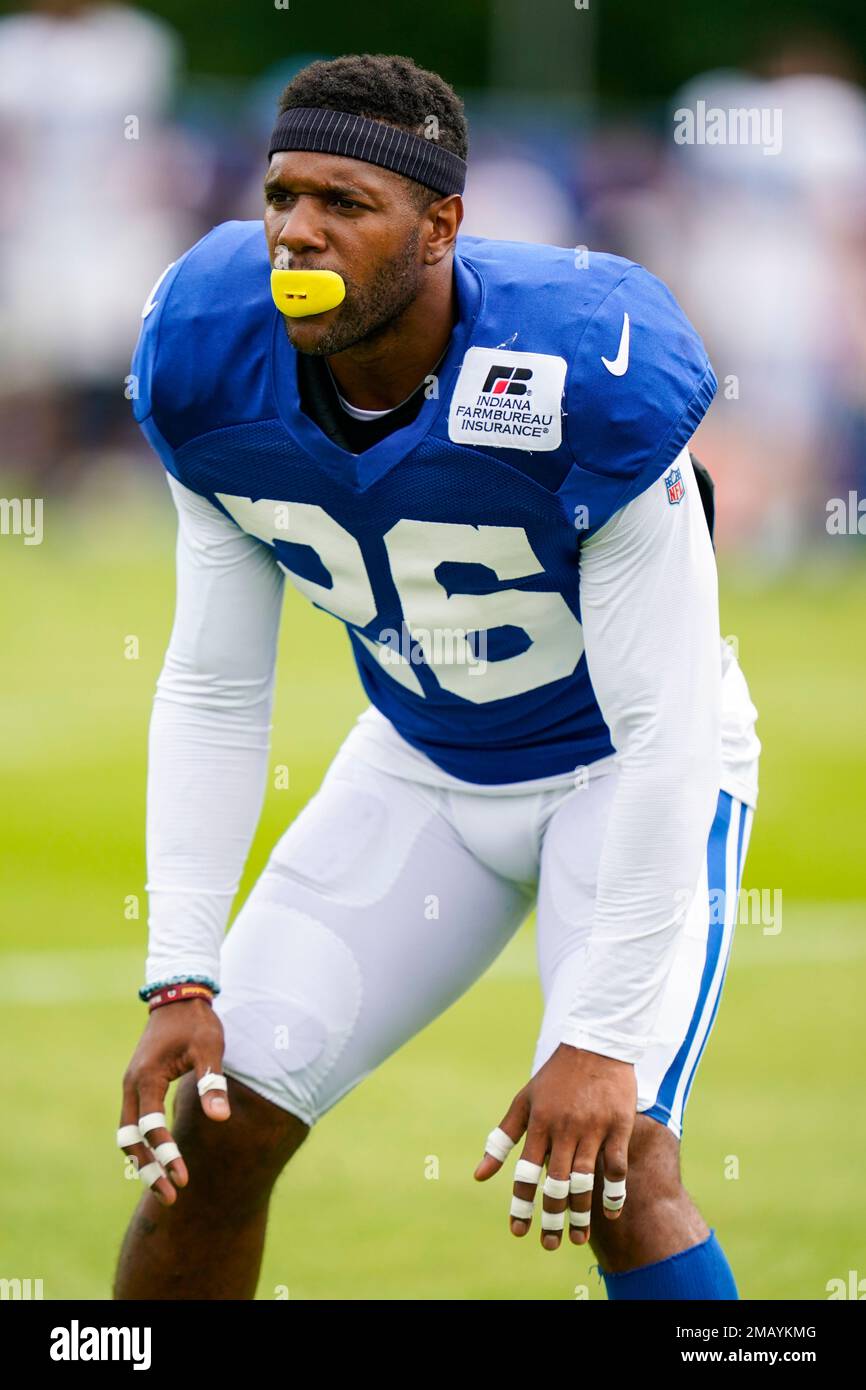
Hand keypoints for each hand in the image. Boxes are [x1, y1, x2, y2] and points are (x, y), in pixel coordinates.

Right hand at [117, 998, 229, 1205]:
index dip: (166, 1155)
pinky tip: (160, 1160)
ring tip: (164, 1187)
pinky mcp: (139, 1086)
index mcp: (146, 1078)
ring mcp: (132, 1087)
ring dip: (143, 1161)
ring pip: (128, 1134)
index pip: (151, 1126)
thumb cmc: (196, 1022)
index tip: (182, 1179)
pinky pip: (134, 1123)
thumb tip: (220, 1120)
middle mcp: (132, 1086)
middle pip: (130, 1139)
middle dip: (148, 1170)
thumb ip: (212, 1083)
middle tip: (170, 1198)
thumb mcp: (209, 1048)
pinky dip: (143, 1145)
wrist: (178, 997)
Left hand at [473, 1043, 636, 1249]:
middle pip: (556, 1184)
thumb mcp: (523, 1102)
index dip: (521, 1204)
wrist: (595, 1044)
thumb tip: (480, 1176)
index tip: (518, 1230)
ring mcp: (592, 1128)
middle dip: (552, 1218)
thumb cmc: (554, 1077)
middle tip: (550, 1245)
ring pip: (585, 1180)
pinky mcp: (618, 1126)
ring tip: (576, 1238)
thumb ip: (502, 1139)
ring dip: (580, 1213)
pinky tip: (611, 1213)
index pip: (526, 1172)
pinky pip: (616, 1167)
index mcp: (538, 1123)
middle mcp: (564, 1129)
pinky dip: (614, 1192)